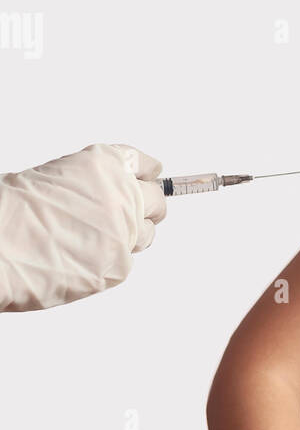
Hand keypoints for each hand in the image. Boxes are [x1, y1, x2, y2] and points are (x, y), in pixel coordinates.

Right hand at [0, 142, 165, 310]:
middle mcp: (123, 194)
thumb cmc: (13, 210)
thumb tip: (106, 197)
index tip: (151, 179)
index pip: (144, 166)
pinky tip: (85, 259)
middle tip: (137, 214)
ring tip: (101, 240)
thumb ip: (91, 184)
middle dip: (147, 207)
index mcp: (105, 163)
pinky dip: (110, 262)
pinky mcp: (119, 265)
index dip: (146, 176)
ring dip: (131, 236)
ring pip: (146, 234)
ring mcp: (124, 231)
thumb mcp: (56, 177)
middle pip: (155, 200)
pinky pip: (125, 261)